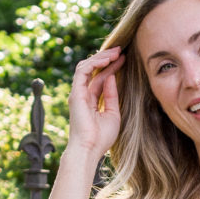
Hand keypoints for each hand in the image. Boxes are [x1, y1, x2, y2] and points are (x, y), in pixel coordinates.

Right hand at [68, 46, 123, 164]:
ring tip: (115, 52)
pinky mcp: (75, 93)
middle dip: (106, 58)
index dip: (112, 67)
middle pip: (93, 70)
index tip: (124, 58)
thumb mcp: (113, 113)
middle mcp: (83, 95)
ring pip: (86, 67)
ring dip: (101, 58)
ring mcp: (78, 93)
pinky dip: (94, 63)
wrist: (90, 149)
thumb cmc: (101, 137)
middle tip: (120, 50)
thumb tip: (112, 77)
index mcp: (91, 101)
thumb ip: (112, 95)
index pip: (101, 78)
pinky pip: (83, 71)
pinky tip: (107, 60)